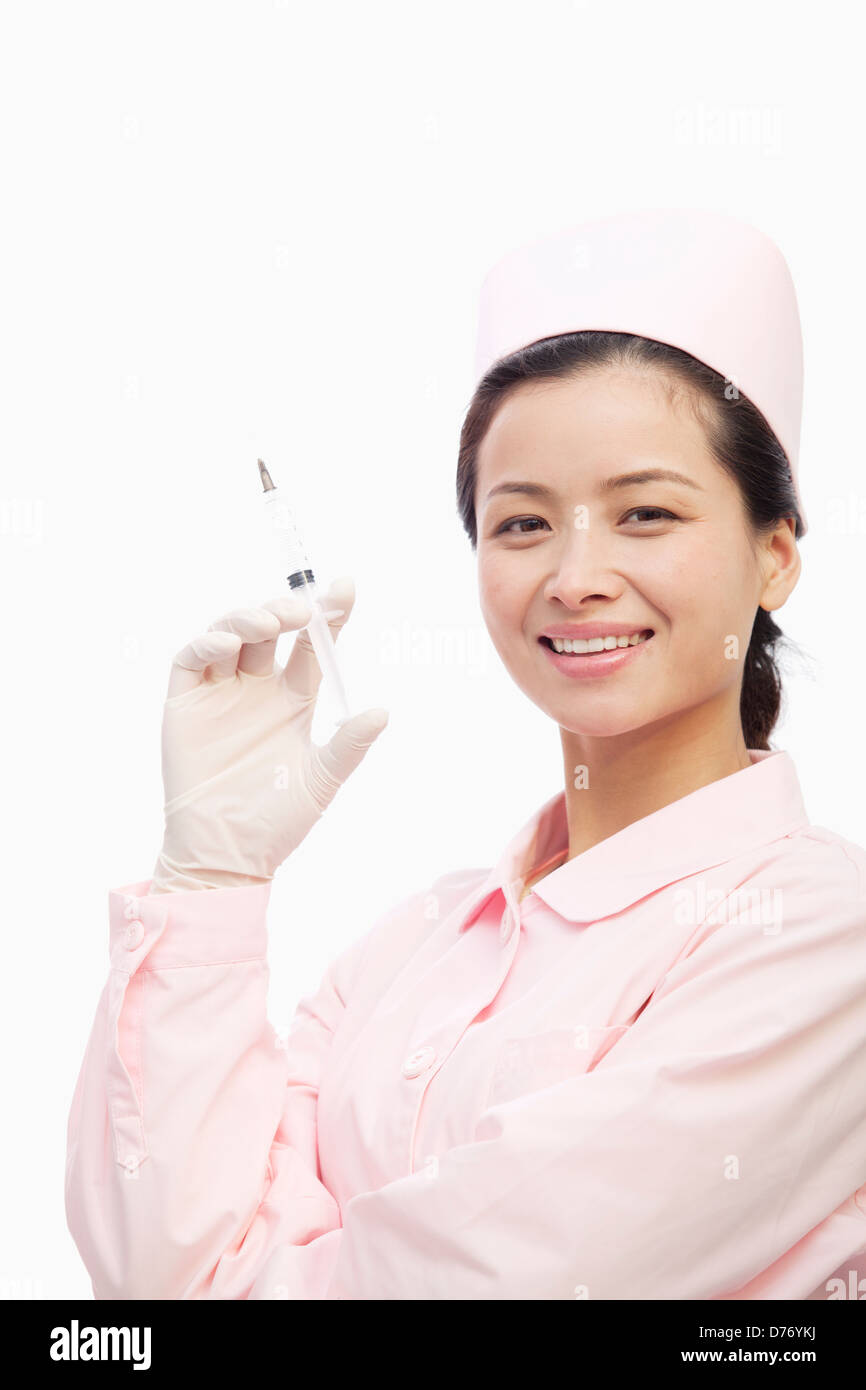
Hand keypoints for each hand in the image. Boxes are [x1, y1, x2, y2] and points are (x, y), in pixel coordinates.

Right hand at [149, 577, 387, 891]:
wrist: (227, 854)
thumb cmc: (276, 820)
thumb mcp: (322, 779)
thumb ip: (349, 745)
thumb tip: (382, 712)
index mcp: (293, 699)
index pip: (312, 647)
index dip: (329, 617)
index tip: (346, 588)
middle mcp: (257, 687)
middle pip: (271, 631)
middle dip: (286, 611)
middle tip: (304, 609)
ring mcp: (220, 691)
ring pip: (231, 635)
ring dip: (249, 619)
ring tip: (270, 621)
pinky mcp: (185, 702)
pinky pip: (193, 659)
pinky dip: (209, 643)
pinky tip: (230, 643)